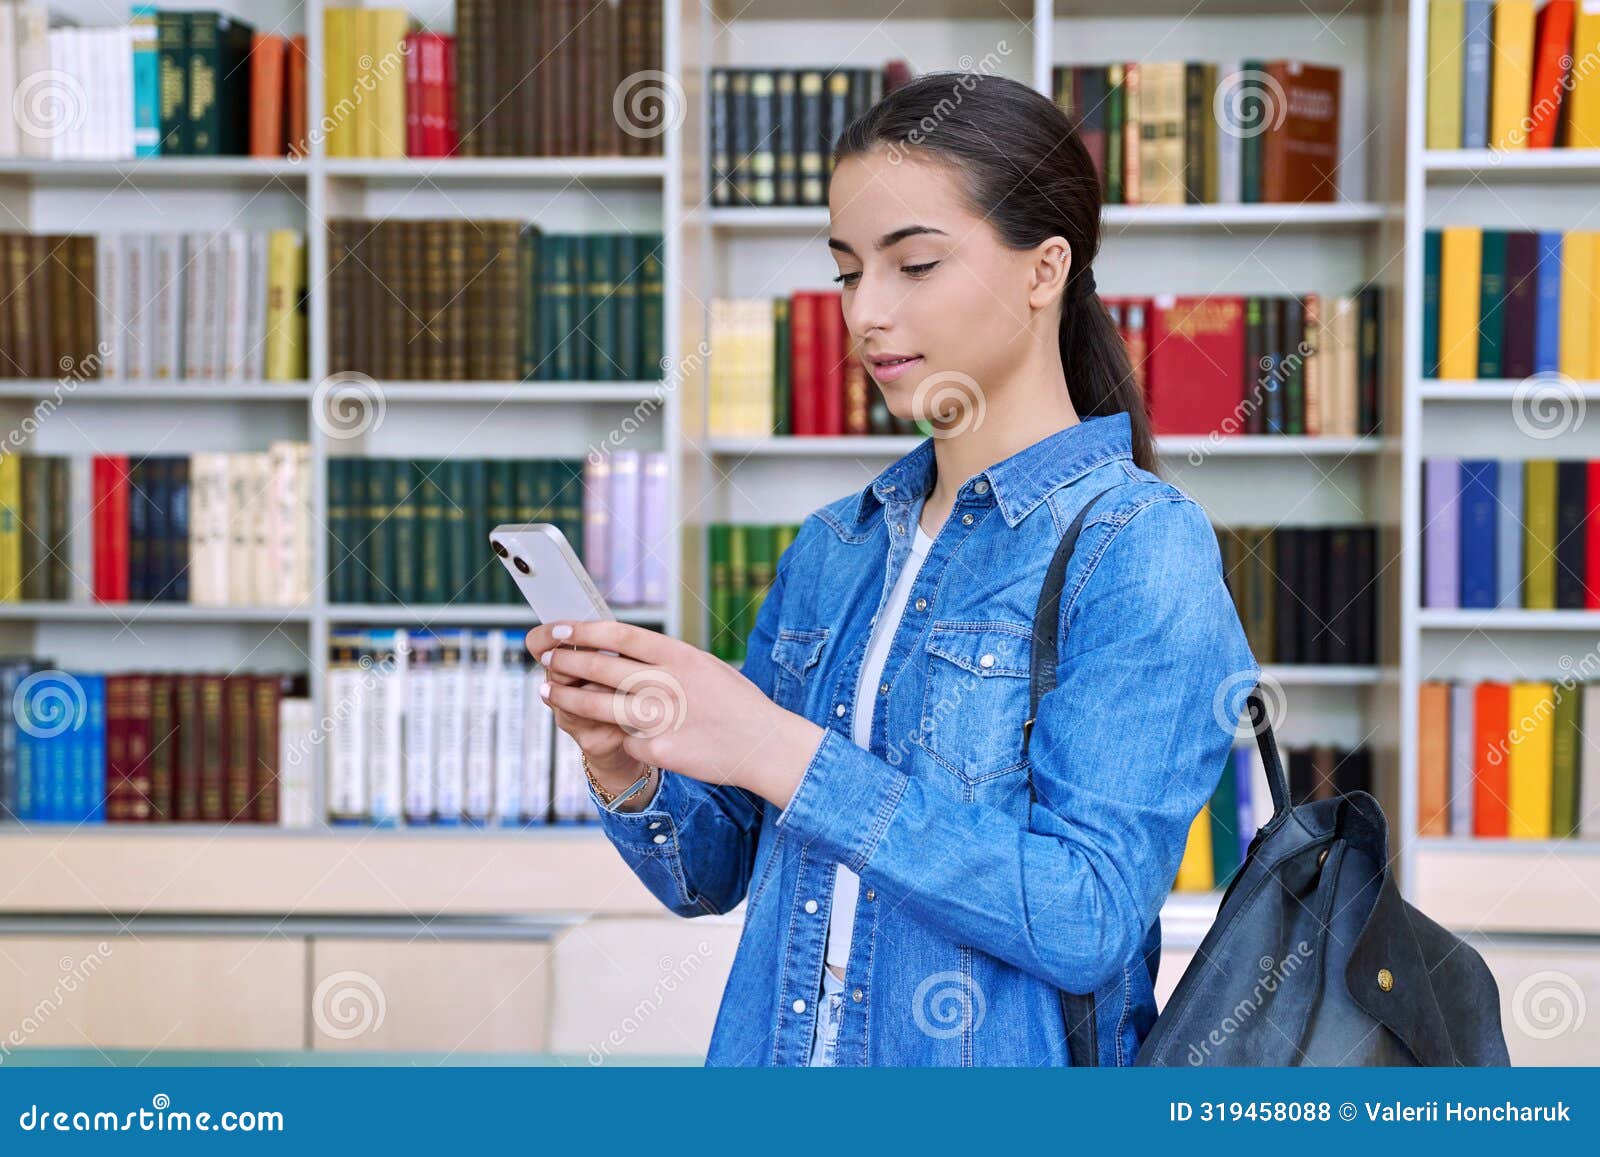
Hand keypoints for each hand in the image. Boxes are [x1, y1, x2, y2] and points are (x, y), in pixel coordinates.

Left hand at [523, 620, 826, 807]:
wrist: (763, 746)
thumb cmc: (736, 703)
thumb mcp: (705, 666)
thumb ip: (666, 659)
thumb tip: (621, 649)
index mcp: (679, 655)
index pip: (619, 635)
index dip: (584, 631)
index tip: (561, 629)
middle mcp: (665, 683)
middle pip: (599, 667)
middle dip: (565, 662)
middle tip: (547, 659)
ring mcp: (659, 718)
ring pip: (595, 704)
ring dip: (566, 696)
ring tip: (548, 691)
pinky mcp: (656, 749)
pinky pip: (624, 739)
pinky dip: (620, 736)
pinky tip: (625, 734)